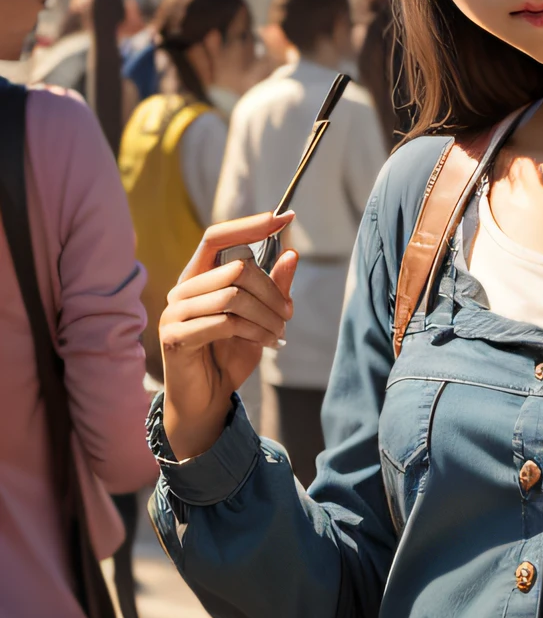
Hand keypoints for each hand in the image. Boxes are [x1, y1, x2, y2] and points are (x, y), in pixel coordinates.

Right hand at [160, 213, 296, 461]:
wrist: (205, 401)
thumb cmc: (229, 355)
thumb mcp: (258, 319)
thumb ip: (272, 288)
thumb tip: (292, 253)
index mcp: (197, 277)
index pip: (216, 236)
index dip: (249, 224)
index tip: (286, 216)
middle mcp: (182, 289)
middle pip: (236, 267)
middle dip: (272, 290)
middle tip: (289, 314)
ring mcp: (175, 312)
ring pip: (234, 295)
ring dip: (268, 314)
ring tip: (281, 331)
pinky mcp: (175, 337)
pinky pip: (224, 322)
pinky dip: (255, 331)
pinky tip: (268, 343)